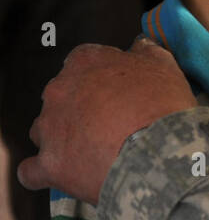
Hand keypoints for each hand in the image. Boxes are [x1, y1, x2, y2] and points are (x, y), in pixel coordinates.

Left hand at [17, 37, 196, 205]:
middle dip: (80, 107)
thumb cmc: (161, 107)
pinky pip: (31, 171)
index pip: (83, 60)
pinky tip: (63, 174)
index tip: (117, 90)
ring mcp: (50, 129)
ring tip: (92, 152)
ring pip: (43, 131)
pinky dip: (43, 172)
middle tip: (110, 123)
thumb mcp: (165, 67)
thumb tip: (138, 45)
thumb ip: (146, 51)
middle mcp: (59, 91)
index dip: (101, 77)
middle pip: (60, 96)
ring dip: (61, 138)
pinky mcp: (48, 165)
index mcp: (86, 63)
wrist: (157, 154)